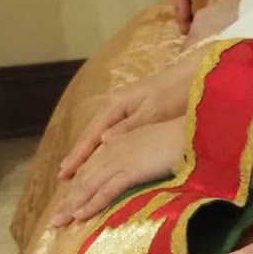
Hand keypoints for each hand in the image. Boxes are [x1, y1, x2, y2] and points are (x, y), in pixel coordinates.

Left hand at [50, 116, 186, 226]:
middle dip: (68, 200)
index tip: (66, 203)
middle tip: (54, 219)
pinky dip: (91, 203)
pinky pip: (106, 189)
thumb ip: (137, 158)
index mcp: (119, 143)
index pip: (92, 168)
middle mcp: (114, 150)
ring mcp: (121, 159)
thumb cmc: (180, 142)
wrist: (194, 134)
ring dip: (72, 205)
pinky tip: (80, 215)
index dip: (78, 186)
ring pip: (90, 185)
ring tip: (59, 222)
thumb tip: (128, 171)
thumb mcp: (152, 149)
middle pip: (85, 177)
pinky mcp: (131, 169)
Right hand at [58, 57, 196, 180]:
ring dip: (86, 152)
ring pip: (98, 134)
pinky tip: (97, 155)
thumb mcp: (152, 113)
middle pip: (90, 135)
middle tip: (62, 176)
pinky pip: (109, 132)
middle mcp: (113, 105)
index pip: (91, 135)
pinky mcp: (131, 111)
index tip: (64, 171)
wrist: (190, 77)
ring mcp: (121, 107)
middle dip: (77, 156)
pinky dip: (100, 146)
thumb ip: (128, 128)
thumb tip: (103, 141)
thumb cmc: (174, 94)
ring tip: (74, 171)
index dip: (78, 155)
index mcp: (115, 105)